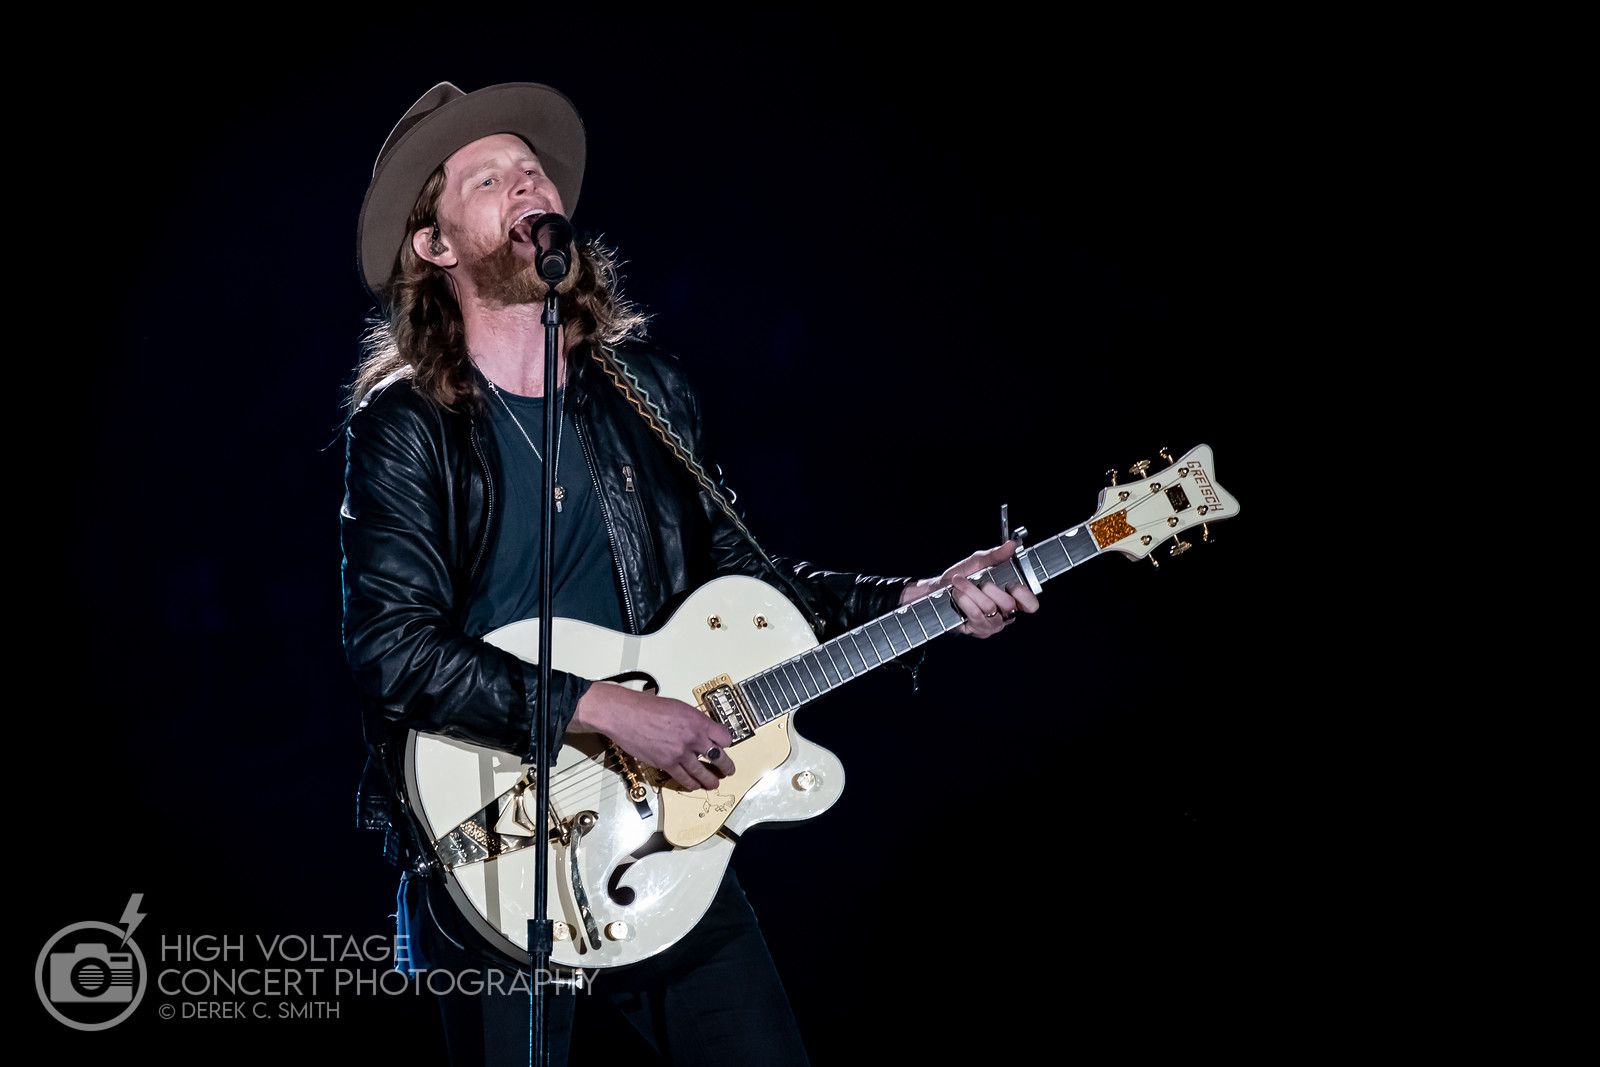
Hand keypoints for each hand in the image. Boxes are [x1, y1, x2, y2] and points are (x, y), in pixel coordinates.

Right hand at [569, 680, 734, 790]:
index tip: (725, 745)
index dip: (726, 742)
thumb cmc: (649, 707)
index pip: (725, 737)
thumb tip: (701, 731)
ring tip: (715, 783)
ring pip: (703, 773)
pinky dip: (692, 784)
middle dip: (726, 766)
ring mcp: (681, 753)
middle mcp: (694, 738)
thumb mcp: (679, 707)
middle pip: (719, 757)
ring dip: (711, 780)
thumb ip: (693, 721)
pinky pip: (685, 779)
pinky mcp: (667, 764)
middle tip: (729, 770)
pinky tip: (695, 785)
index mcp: (699, 721)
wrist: (626, 715)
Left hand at [900, 539, 1040, 636]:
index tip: (1012, 585)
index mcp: (1012, 597)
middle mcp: (1005, 614)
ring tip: (960, 583)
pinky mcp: (976, 630)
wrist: (937, 590)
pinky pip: (975, 617)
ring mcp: (991, 624)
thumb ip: (996, 555)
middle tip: (980, 581)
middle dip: (991, 589)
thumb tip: (1011, 545)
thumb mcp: (979, 562)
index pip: (1030, 604)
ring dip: (972, 592)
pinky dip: (965, 602)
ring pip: (990, 609)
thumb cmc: (962, 576)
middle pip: (1008, 605)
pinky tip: (957, 594)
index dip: (1024, 596)